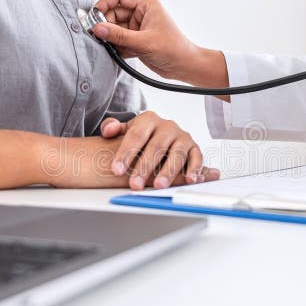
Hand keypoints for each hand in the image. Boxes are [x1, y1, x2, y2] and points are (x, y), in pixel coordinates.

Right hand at [93, 0, 227, 88]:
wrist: (185, 67)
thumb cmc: (173, 50)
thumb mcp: (144, 42)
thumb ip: (119, 36)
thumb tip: (97, 29)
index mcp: (146, 6)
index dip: (105, 3)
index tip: (93, 15)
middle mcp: (141, 14)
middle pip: (114, 13)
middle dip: (105, 23)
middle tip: (96, 35)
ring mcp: (138, 28)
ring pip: (115, 28)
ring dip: (109, 37)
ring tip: (106, 46)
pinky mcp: (136, 41)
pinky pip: (119, 40)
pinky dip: (115, 46)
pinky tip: (116, 53)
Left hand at [100, 112, 219, 189]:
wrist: (161, 133)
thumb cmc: (141, 135)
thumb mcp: (126, 129)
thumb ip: (112, 128)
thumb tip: (108, 130)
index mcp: (148, 119)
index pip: (136, 136)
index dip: (126, 153)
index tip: (117, 170)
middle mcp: (167, 126)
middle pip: (156, 147)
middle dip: (144, 167)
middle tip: (135, 184)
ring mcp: (182, 136)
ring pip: (176, 154)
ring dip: (168, 171)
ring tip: (158, 185)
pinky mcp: (194, 147)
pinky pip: (197, 157)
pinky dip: (195, 169)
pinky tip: (189, 180)